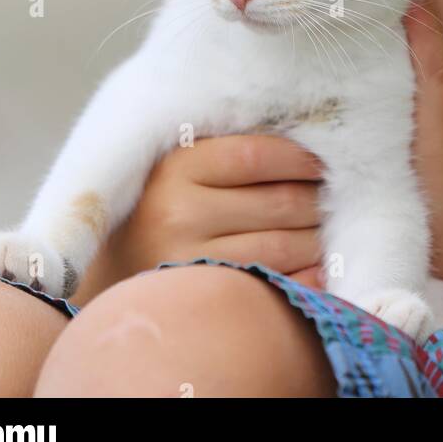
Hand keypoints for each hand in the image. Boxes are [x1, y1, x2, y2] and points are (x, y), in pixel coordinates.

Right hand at [72, 134, 325, 305]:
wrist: (108, 276)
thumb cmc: (157, 208)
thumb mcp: (177, 167)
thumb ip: (226, 148)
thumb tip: (305, 141)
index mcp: (173, 168)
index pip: (257, 156)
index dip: (299, 157)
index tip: (320, 161)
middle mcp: (177, 215)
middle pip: (279, 202)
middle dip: (318, 198)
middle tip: (334, 195)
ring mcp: (190, 262)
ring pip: (284, 245)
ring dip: (318, 236)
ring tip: (326, 227)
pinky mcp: (204, 300)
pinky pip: (277, 285)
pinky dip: (307, 276)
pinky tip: (317, 266)